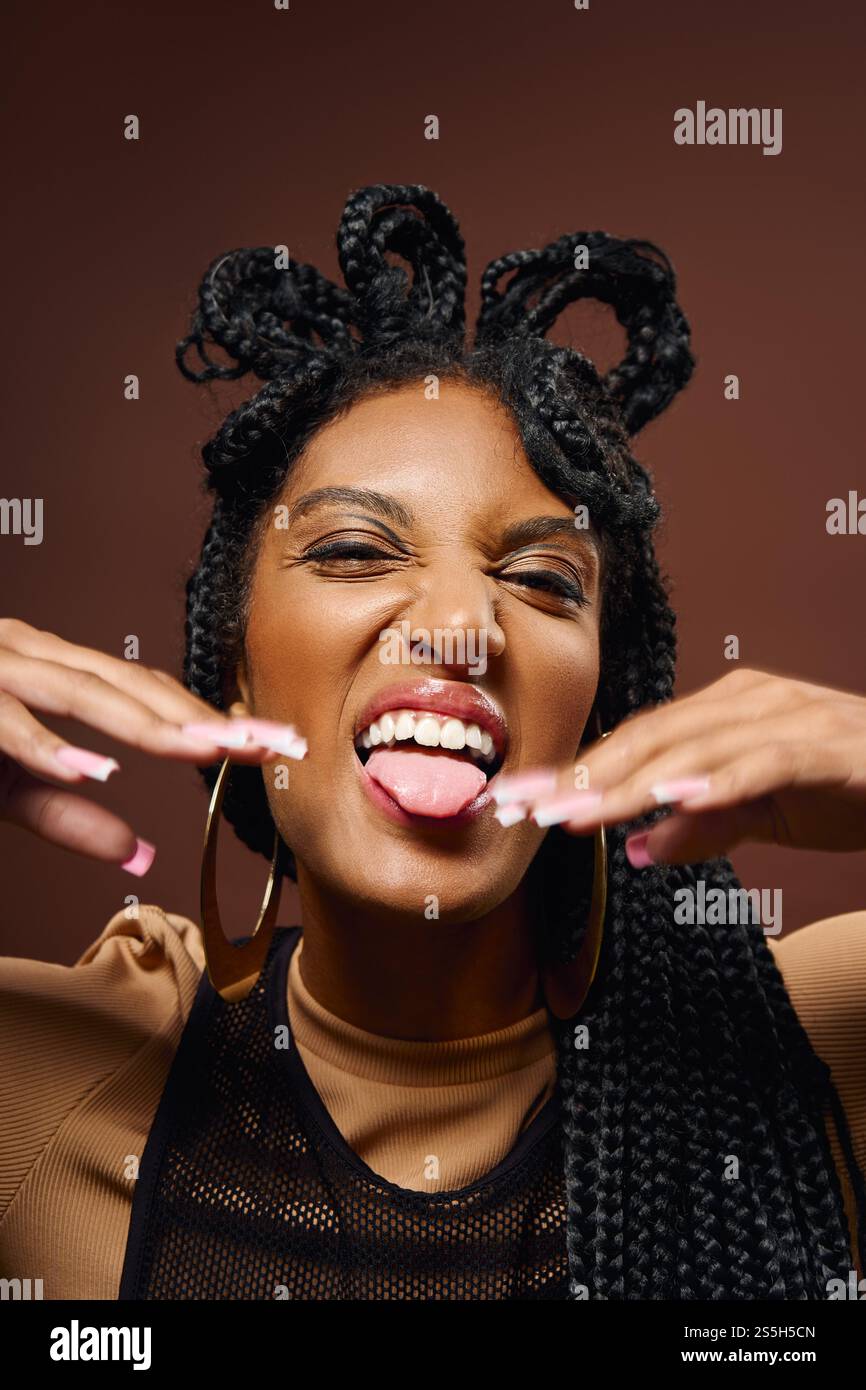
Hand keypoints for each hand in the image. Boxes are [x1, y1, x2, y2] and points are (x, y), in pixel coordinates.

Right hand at [0, 619, 304, 872]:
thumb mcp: (4, 787)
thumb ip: (66, 813)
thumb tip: (138, 851)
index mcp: (47, 669)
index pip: (145, 694)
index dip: (208, 719)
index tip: (270, 745)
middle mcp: (26, 653)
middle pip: (134, 685)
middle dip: (206, 717)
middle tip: (273, 745)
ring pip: (80, 691)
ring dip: (149, 723)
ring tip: (211, 750)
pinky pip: (1, 721)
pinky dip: (44, 745)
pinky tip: (94, 768)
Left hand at [492, 668, 865, 865]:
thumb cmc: (850, 787)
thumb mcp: (768, 815)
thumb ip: (708, 825)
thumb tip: (642, 852)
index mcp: (726, 712)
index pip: (634, 741)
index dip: (575, 772)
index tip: (517, 804)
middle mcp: (748, 701)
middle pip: (649, 738)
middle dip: (581, 776)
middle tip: (524, 810)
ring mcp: (788, 716)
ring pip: (692, 749)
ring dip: (630, 784)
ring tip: (579, 813)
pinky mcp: (827, 746)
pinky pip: (763, 762)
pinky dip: (716, 782)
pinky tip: (673, 800)